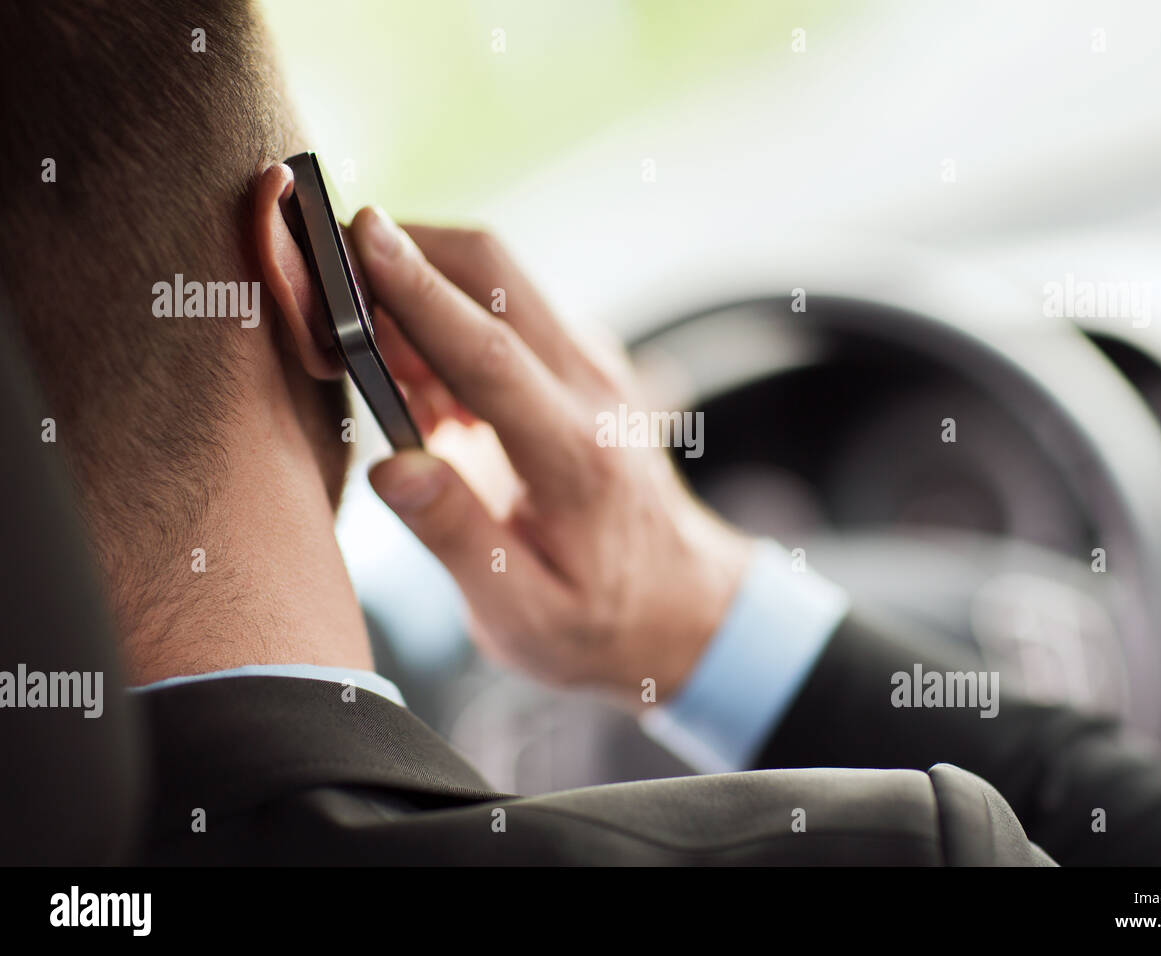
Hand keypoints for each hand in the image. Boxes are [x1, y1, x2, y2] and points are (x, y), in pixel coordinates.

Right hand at [351, 207, 753, 703]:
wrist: (685, 607)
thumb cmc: (602, 625)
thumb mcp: (524, 616)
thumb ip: (457, 538)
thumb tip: (390, 467)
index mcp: (576, 459)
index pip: (487, 354)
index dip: (417, 292)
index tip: (359, 235)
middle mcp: (594, 393)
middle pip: (496, 275)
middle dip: (409, 248)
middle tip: (328, 272)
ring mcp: (594, 370)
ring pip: (498, 283)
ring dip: (422, 286)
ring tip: (361, 354)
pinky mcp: (583, 368)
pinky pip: (506, 316)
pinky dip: (447, 321)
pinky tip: (418, 386)